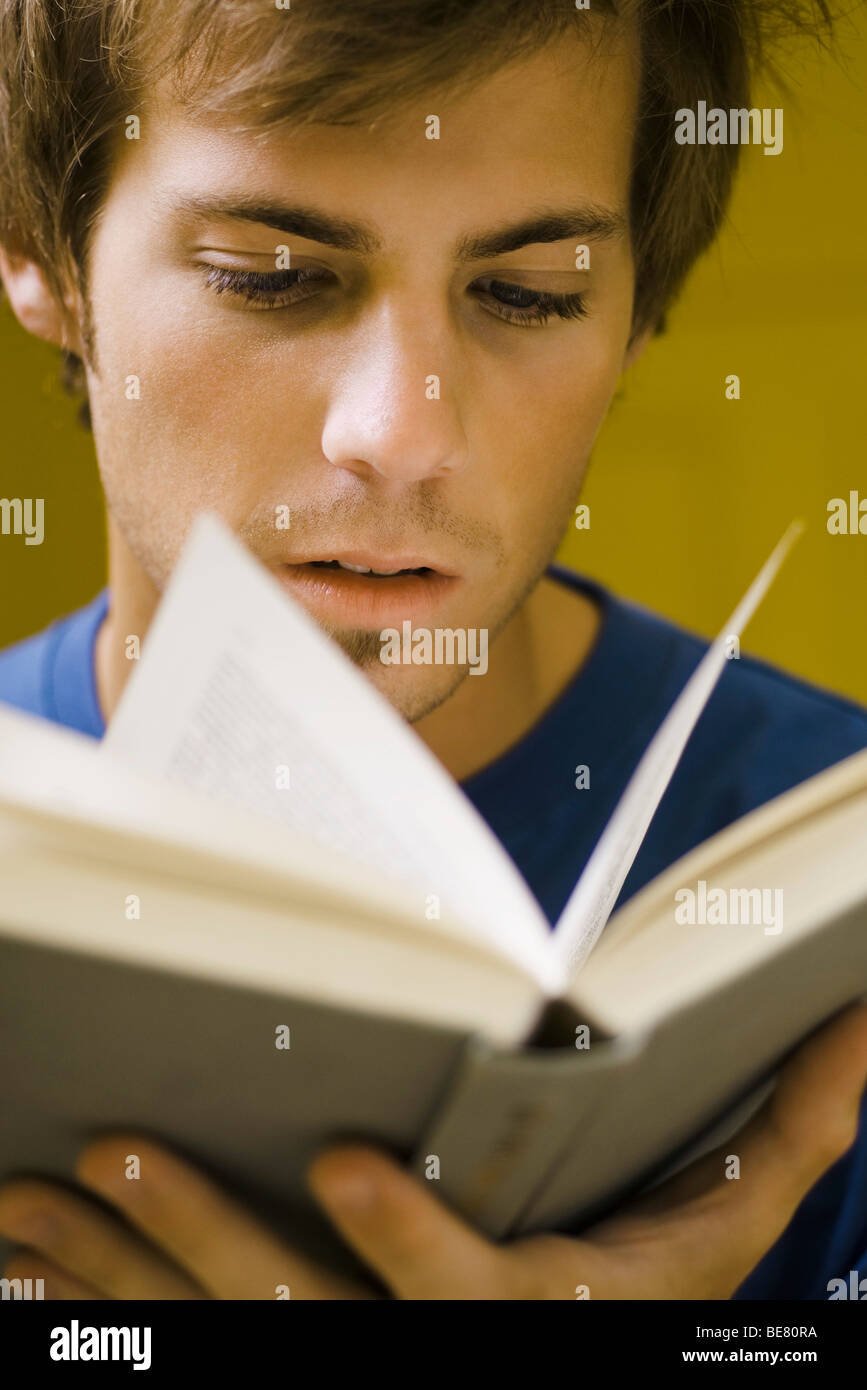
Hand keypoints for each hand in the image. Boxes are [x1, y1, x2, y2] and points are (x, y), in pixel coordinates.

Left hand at [2, 1002, 865, 1298]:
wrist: (575, 1363)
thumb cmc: (649, 1302)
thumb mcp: (726, 1226)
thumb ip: (795, 1124)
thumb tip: (863, 1016)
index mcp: (530, 1318)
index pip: (466, 1298)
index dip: (407, 1236)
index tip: (345, 1161)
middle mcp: (418, 1357)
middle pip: (302, 1313)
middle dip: (202, 1237)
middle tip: (114, 1143)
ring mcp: (339, 1366)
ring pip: (214, 1331)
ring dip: (115, 1265)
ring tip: (33, 1192)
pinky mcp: (287, 1361)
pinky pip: (175, 1343)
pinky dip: (96, 1301)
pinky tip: (26, 1250)